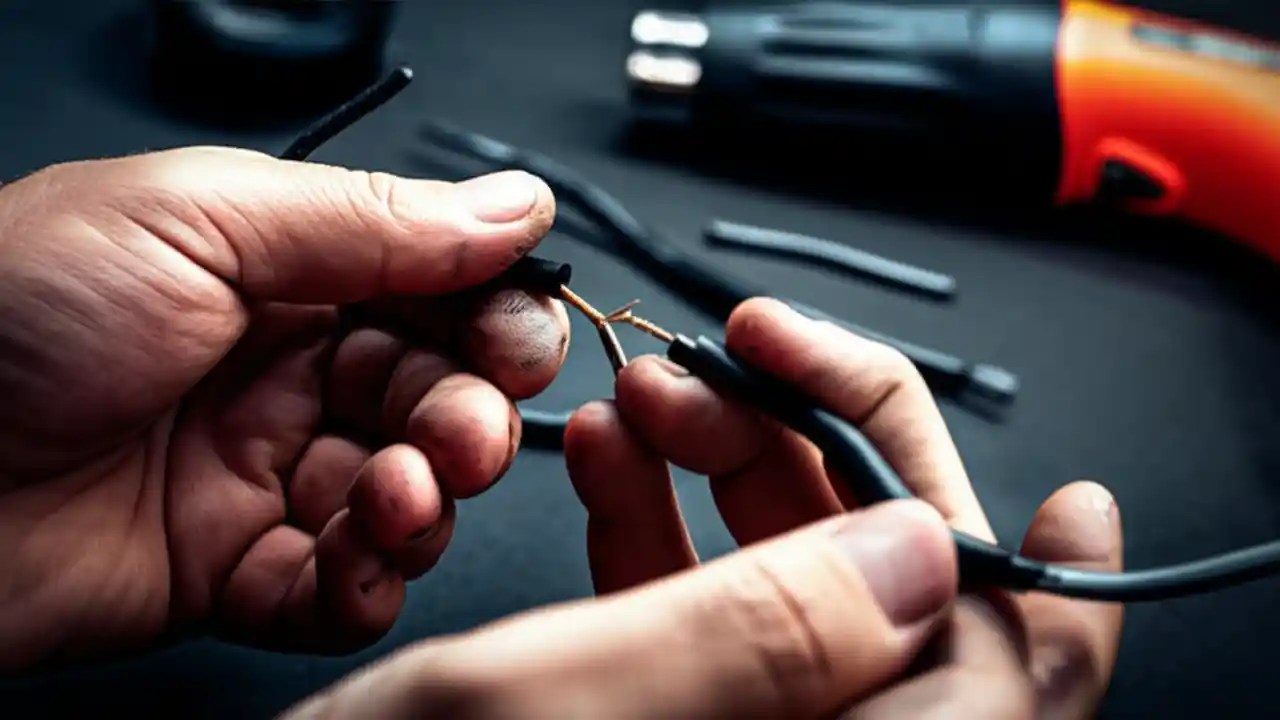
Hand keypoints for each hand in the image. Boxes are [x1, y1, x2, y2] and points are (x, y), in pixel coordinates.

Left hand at [0, 147, 567, 668]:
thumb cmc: (3, 316)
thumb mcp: (198, 220)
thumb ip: (371, 220)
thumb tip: (510, 206)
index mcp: (278, 274)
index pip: (431, 291)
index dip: (491, 314)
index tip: (521, 334)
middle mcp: (280, 374)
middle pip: (433, 396)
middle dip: (468, 416)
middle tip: (461, 430)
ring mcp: (258, 476)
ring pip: (403, 496)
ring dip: (425, 503)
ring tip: (397, 498)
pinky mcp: (229, 572)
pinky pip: (337, 587)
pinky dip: (366, 584)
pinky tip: (356, 563)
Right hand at [277, 299, 1123, 719]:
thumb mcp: (553, 711)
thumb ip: (755, 641)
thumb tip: (914, 555)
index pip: (1009, 697)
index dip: (1053, 596)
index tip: (1063, 496)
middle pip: (885, 607)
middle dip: (814, 458)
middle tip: (723, 363)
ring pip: (780, 595)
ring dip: (721, 470)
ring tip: (638, 390)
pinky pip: (692, 620)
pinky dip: (658, 524)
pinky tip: (602, 451)